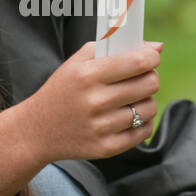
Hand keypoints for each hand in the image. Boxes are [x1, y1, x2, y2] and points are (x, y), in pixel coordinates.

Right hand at [17, 39, 163, 165]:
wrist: (37, 130)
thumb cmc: (62, 90)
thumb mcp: (77, 63)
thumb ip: (113, 47)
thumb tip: (157, 47)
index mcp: (88, 75)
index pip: (137, 62)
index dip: (152, 57)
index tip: (151, 57)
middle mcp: (95, 101)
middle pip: (149, 84)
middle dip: (150, 77)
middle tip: (141, 78)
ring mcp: (101, 127)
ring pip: (149, 108)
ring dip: (146, 101)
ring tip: (133, 98)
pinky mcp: (106, 148)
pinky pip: (143, 130)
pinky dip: (142, 122)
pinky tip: (129, 116)